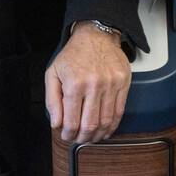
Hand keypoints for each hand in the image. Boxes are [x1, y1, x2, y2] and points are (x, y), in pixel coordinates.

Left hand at [45, 23, 131, 143]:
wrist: (96, 35)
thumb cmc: (74, 54)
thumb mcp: (53, 74)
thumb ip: (52, 100)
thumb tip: (56, 123)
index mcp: (75, 84)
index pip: (72, 120)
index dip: (68, 134)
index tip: (67, 136)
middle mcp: (94, 85)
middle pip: (90, 124)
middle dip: (83, 137)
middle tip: (79, 139)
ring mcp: (111, 84)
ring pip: (106, 121)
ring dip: (98, 134)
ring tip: (92, 137)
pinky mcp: (124, 83)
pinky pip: (119, 111)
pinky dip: (113, 125)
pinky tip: (106, 129)